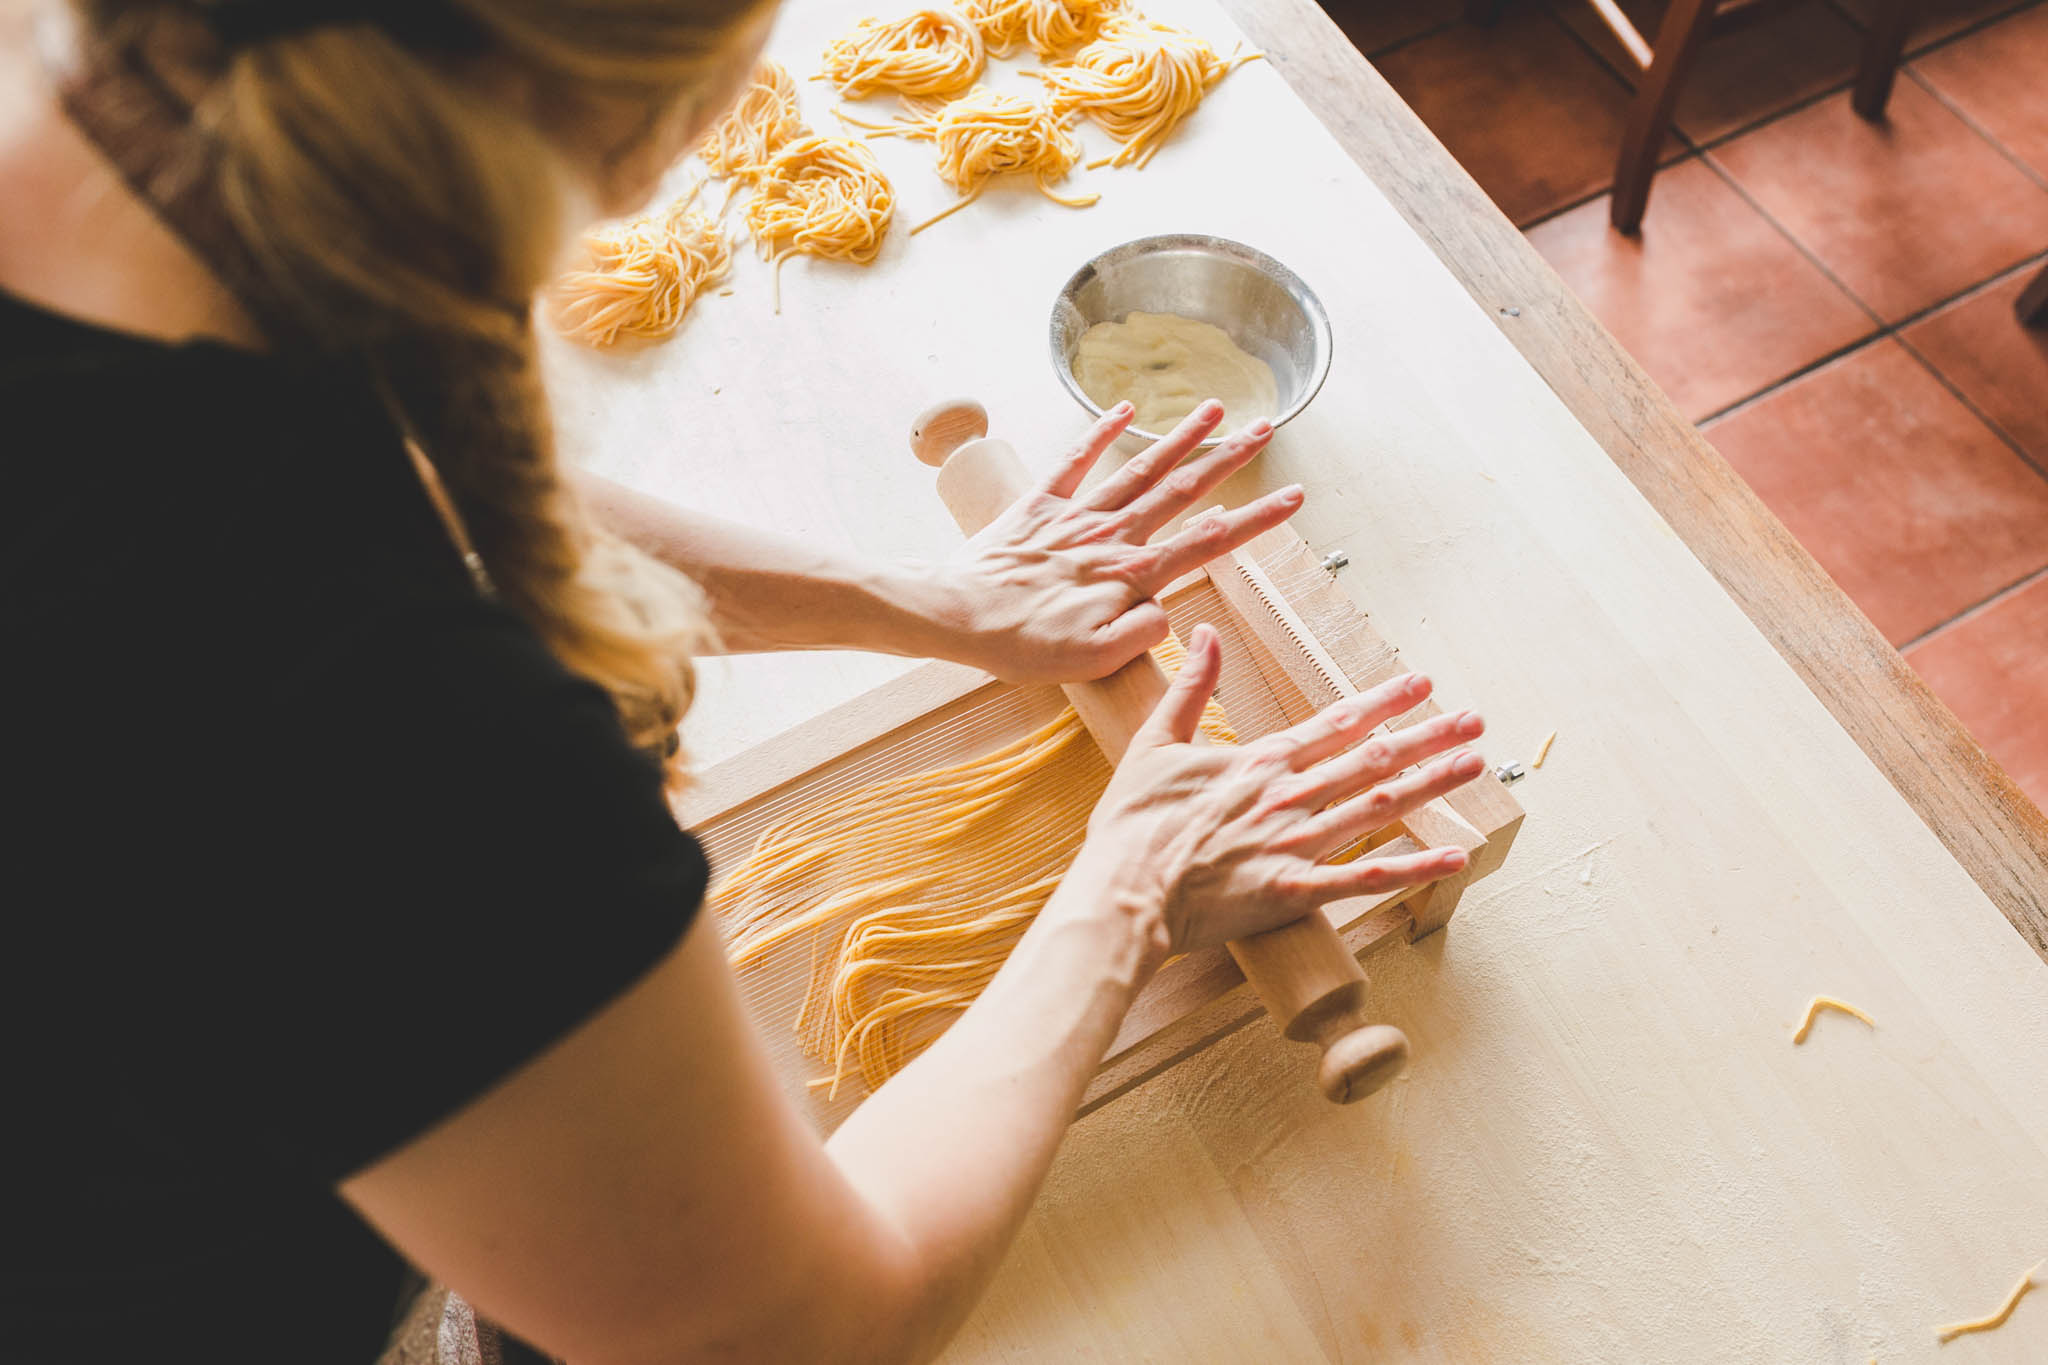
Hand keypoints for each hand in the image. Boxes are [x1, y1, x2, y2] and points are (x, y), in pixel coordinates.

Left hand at [933, 400, 1300, 684]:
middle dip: (1228, 459)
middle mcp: (1110, 536)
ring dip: (1180, 437)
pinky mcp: (1038, 505)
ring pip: (1139, 468)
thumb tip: (1167, 610)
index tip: (1293, 497)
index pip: (1207, 543)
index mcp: (1130, 576)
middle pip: (1181, 489)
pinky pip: (1075, 461)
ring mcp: (1075, 515)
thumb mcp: (1093, 661)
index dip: (1255, 520)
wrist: (955, 616)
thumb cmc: (1022, 646)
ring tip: (1215, 408)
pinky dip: (1100, 432)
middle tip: (1266, 428)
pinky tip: (1125, 409)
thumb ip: (1142, 635)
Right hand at [1060, 625, 1486, 958]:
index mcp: (1257, 763)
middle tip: (1473, 721)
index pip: (1335, 723)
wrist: (1121, 894)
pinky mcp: (1293, 893)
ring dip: (1430, 785)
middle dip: (1427, 738)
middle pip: (1370, 760)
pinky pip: (1364, 880)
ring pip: (1377, 808)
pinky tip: (1454, 858)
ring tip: (1475, 766)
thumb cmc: (1132, 826)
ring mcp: (1294, 845)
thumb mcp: (1153, 742)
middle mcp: (1286, 798)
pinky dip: (1412, 869)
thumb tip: (1206, 631)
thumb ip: (1189, 686)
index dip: (1383, 702)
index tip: (1421, 684)